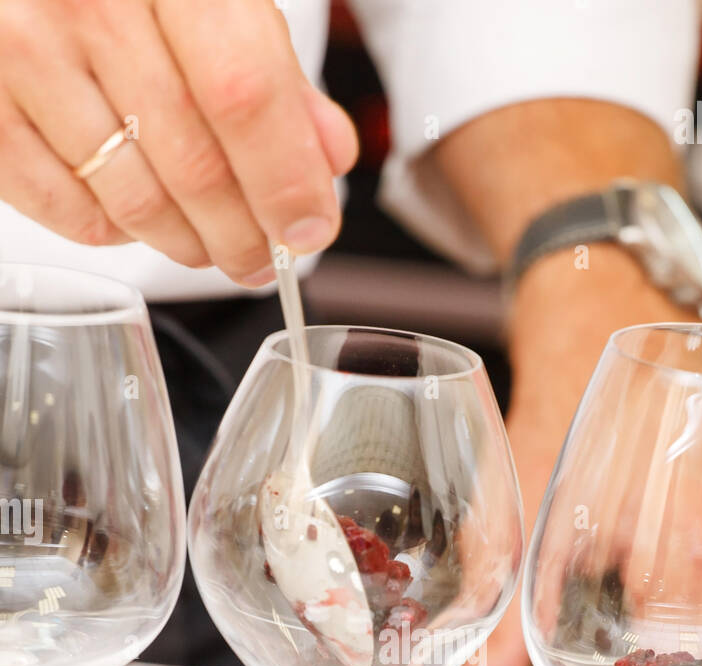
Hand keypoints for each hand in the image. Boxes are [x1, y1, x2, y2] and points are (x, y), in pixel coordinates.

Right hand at [0, 0, 357, 281]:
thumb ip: (270, 69)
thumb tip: (327, 153)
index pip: (244, 92)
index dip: (285, 178)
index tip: (308, 228)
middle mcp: (89, 1)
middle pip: (193, 164)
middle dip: (243, 235)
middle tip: (262, 259)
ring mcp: (24, 53)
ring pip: (134, 201)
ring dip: (187, 244)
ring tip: (207, 243)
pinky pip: (71, 211)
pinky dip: (116, 232)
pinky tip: (134, 212)